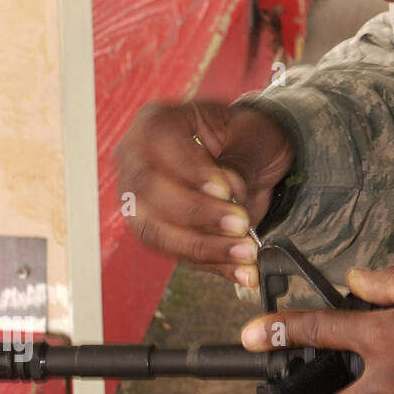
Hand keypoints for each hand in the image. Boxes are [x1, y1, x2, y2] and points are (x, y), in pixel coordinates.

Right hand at [116, 100, 293, 286]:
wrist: (255, 157)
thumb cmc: (249, 136)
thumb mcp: (253, 135)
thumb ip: (238, 161)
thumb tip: (226, 193)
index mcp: (157, 123)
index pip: (156, 148)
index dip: (190, 172)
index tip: (226, 189)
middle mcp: (138, 160)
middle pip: (148, 194)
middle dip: (197, 214)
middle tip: (240, 224)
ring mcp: (141, 199)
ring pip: (155, 231)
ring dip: (203, 247)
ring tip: (245, 252)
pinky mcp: (158, 230)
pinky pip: (176, 254)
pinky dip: (212, 264)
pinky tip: (242, 270)